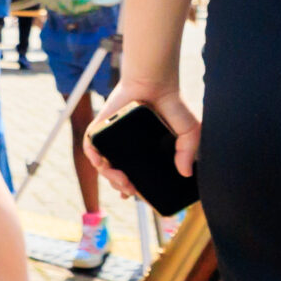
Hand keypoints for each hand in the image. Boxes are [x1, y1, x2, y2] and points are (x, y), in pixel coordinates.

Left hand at [87, 80, 201, 201]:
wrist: (156, 83)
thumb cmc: (173, 105)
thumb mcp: (189, 133)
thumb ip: (188, 152)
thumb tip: (185, 173)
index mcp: (145, 151)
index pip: (136, 176)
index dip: (135, 190)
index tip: (137, 197)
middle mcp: (127, 147)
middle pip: (117, 174)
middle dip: (122, 187)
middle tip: (129, 190)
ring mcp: (113, 138)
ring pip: (103, 164)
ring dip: (109, 177)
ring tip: (122, 181)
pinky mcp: (101, 126)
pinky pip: (90, 145)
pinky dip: (93, 156)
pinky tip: (101, 164)